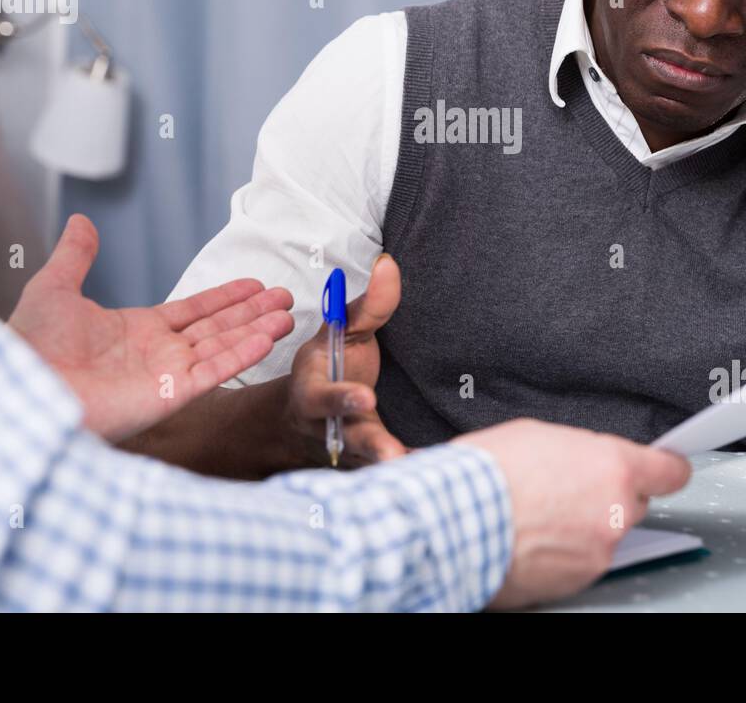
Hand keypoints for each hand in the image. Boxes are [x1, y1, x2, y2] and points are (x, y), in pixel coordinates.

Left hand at [10, 215, 293, 442]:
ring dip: (256, 331)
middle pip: (218, 328)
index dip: (225, 298)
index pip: (193, 311)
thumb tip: (80, 222)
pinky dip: (242, 354)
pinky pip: (215, 371)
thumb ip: (76, 256)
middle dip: (252, 312)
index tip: (253, 285)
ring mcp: (168, 374)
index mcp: (137, 330)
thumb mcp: (54, 288)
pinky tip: (266, 337)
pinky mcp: (172, 394)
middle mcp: (158, 353)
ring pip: (224, 347)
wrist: (24, 387)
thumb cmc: (31, 346)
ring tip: (287, 315)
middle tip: (285, 296)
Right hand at [283, 254, 407, 467]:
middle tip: (393, 454)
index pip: (323, 397)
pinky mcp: (370, 471)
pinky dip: (414, 480)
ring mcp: (350, 456)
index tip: (366, 397)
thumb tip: (389, 264)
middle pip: (350, 441)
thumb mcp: (341, 332)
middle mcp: (329, 431)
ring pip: (371, 467)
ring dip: (396, 471)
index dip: (341, 398)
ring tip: (423, 471)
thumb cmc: (328, 365)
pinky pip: (391, 481)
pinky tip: (442, 478)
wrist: (302, 419)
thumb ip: (367, 306)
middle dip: (371, 447)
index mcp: (312, 394)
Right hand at [454, 419, 691, 609]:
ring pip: (604, 534)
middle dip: (608, 496)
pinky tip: (530, 536)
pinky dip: (561, 551)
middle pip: (634, 504)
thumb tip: (586, 460)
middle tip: (567, 487)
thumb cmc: (487, 474)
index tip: (667, 466)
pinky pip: (580, 561)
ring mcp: (598, 553)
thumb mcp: (539, 436)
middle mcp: (615, 513)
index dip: (667, 467)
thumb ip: (579, 451)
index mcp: (613, 468)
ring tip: (536, 512)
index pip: (669, 471)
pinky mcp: (575, 582)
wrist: (453, 521)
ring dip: (580, 525)